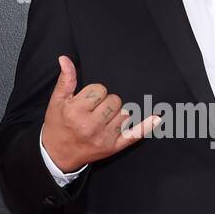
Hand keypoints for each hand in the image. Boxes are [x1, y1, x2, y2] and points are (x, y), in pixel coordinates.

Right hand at [41, 56, 159, 171]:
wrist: (57, 154)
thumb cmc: (58, 125)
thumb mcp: (56, 101)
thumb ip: (65, 80)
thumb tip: (65, 59)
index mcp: (77, 112)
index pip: (99, 90)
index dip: (94, 93)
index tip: (86, 101)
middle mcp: (91, 126)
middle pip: (114, 100)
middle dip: (106, 102)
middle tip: (94, 110)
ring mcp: (104, 138)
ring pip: (124, 113)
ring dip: (116, 113)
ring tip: (102, 120)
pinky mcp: (113, 147)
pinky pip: (134, 135)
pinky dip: (146, 127)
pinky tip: (158, 118)